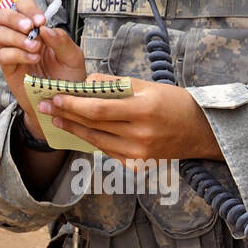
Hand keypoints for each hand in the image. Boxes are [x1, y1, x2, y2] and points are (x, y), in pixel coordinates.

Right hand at [0, 0, 85, 126]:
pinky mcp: (9, 69)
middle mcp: (21, 37)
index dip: (28, 8)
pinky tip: (33, 59)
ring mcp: (13, 52)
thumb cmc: (68, 79)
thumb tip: (44, 29)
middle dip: (14, 18)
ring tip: (35, 48)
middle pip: (3, 15)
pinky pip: (3, 55)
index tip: (40, 21)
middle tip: (30, 27)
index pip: (22, 6)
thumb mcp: (73, 57)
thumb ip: (62, 41)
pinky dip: (18, 54)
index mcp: (36, 29)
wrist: (62, 104)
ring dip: (16, 37)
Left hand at [49, 75, 223, 167]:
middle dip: (66, 115)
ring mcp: (139, 153)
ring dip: (73, 129)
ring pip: (96, 140)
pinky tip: (77, 130)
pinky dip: (91, 139)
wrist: (202, 131)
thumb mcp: (147, 85)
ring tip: (56, 118)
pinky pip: (107, 150)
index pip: (98, 109)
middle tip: (45, 106)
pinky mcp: (137, 165)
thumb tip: (85, 82)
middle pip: (93, 125)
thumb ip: (114, 83)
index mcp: (144, 110)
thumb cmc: (174, 102)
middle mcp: (141, 135)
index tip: (54, 97)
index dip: (73, 104)